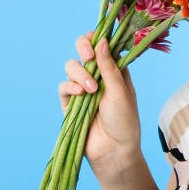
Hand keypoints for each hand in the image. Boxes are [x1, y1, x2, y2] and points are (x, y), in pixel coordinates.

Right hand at [58, 32, 142, 180]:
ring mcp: (82, 88)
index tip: (96, 38)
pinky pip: (63, 86)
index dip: (96, 38)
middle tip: (88, 56)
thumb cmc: (125, 121)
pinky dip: (69, 86)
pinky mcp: (70, 103)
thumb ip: (109, 66)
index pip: (102, 45)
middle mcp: (97, 75)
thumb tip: (102, 40)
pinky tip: (80, 93)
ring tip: (90, 89)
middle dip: (83, 48)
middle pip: (83, 50)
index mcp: (113, 69)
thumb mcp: (121, 91)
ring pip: (71, 66)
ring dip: (79, 73)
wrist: (114, 151)